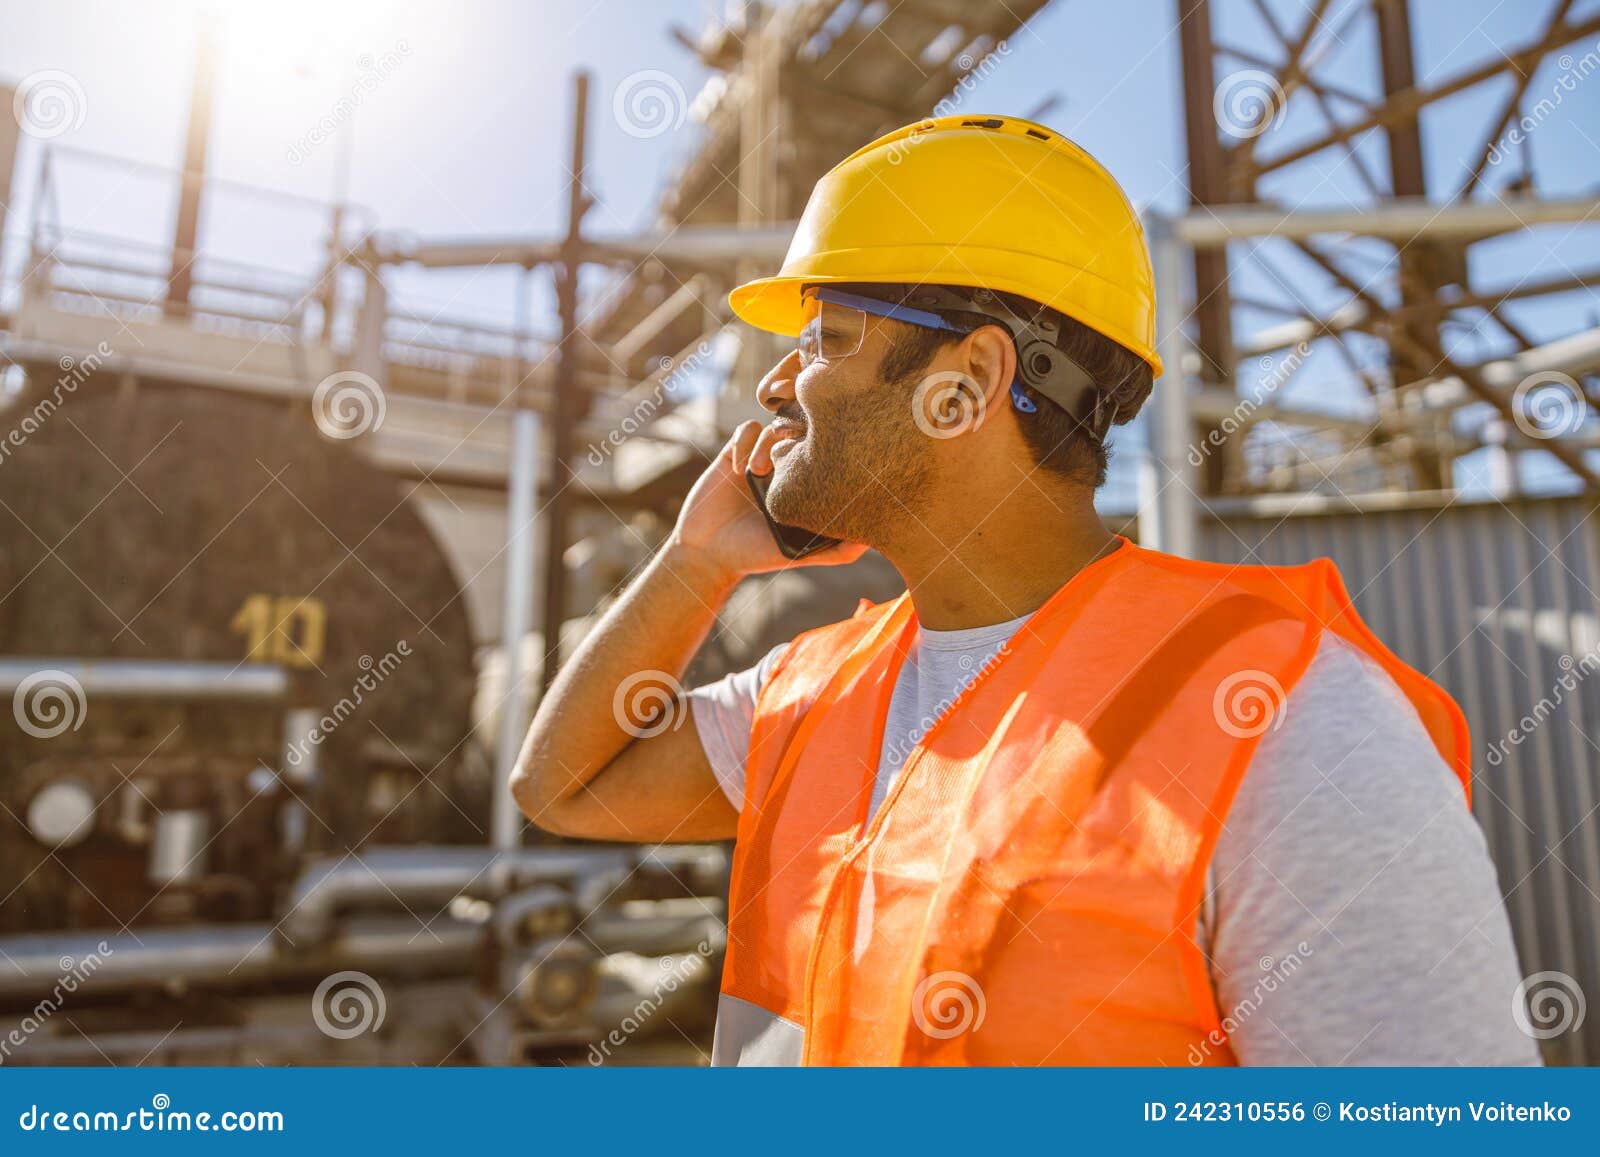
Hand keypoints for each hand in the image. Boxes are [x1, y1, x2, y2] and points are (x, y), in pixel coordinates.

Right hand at [668, 419, 867, 583]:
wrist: (709, 552)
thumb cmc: (758, 554)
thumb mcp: (802, 554)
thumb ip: (839, 550)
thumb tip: (875, 538)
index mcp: (808, 483)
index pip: (830, 450)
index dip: (831, 445)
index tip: (826, 457)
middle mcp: (789, 466)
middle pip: (807, 428)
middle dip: (802, 433)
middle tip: (792, 454)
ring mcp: (764, 456)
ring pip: (778, 424)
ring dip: (769, 443)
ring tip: (757, 472)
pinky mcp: (737, 452)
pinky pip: (748, 429)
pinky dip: (746, 443)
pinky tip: (740, 470)